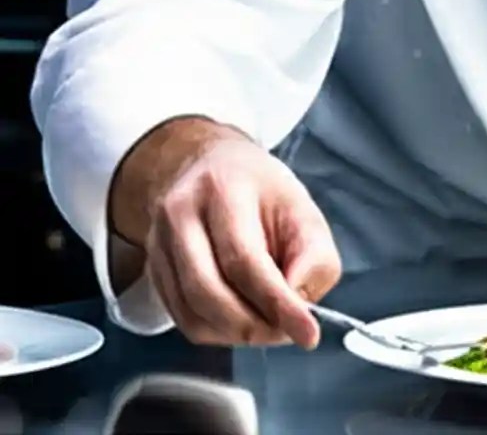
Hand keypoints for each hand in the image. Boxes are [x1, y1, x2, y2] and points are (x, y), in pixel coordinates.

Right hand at [113, 118, 341, 347]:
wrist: (215, 171)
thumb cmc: (265, 196)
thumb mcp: (306, 214)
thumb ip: (315, 259)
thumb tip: (301, 303)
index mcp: (223, 190)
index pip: (245, 260)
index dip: (278, 304)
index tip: (308, 333)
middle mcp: (180, 215)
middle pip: (209, 291)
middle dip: (255, 325)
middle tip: (287, 332)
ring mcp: (158, 243)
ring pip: (192, 311)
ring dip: (236, 334)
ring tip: (269, 326)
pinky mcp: (153, 268)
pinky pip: (181, 317)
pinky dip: (217, 331)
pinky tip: (242, 321)